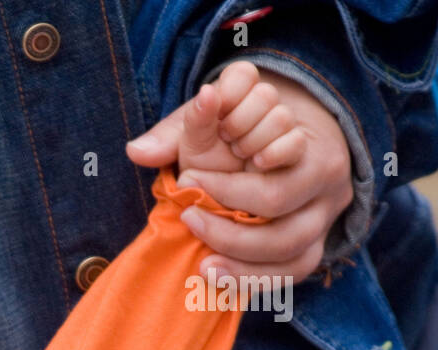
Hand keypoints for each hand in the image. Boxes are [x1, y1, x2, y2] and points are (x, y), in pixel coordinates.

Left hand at [128, 61, 353, 281]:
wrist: (286, 137)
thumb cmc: (246, 126)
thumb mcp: (218, 114)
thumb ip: (181, 127)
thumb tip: (136, 152)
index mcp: (312, 145)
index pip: (275, 175)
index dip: (228, 188)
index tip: (186, 183)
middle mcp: (330, 183)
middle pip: (283, 219)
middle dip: (230, 227)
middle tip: (188, 218)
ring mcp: (325, 218)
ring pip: (293, 254)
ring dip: (241, 262)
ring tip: (202, 263)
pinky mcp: (314, 245)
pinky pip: (291, 273)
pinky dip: (253, 279)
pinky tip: (216, 277)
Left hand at [176, 64, 299, 177]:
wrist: (227, 189)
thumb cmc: (202, 160)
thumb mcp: (183, 146)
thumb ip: (165, 142)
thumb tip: (137, 152)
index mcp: (236, 88)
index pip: (242, 72)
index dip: (227, 95)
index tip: (213, 119)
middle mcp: (266, 101)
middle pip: (266, 94)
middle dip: (237, 124)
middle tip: (226, 142)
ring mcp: (287, 124)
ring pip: (282, 117)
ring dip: (252, 143)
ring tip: (239, 157)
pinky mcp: (300, 150)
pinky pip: (296, 142)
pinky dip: (273, 154)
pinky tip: (257, 164)